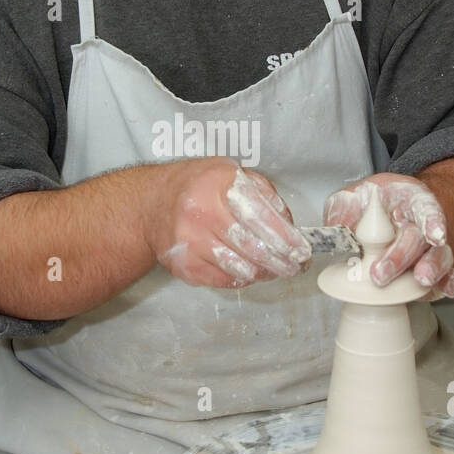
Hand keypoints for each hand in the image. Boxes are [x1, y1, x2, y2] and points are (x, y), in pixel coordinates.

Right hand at [146, 159, 311, 287]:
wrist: (151, 206)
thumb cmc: (198, 187)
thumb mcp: (231, 173)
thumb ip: (263, 192)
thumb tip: (288, 224)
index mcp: (215, 185)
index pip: (258, 215)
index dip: (285, 237)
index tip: (302, 250)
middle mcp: (199, 214)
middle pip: (252, 247)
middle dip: (281, 261)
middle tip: (296, 267)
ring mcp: (189, 243)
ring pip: (240, 269)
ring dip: (264, 273)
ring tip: (275, 269)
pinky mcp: (184, 267)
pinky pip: (224, 280)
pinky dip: (243, 278)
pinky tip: (250, 270)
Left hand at [323, 173, 453, 303]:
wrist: (383, 214)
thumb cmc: (369, 204)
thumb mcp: (350, 198)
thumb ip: (342, 211)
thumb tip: (338, 231)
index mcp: (408, 200)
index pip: (425, 206)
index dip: (432, 220)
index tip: (435, 234)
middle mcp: (425, 225)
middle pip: (422, 240)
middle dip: (403, 257)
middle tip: (380, 274)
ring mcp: (431, 251)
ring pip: (441, 260)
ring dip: (433, 272)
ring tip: (422, 281)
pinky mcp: (433, 274)